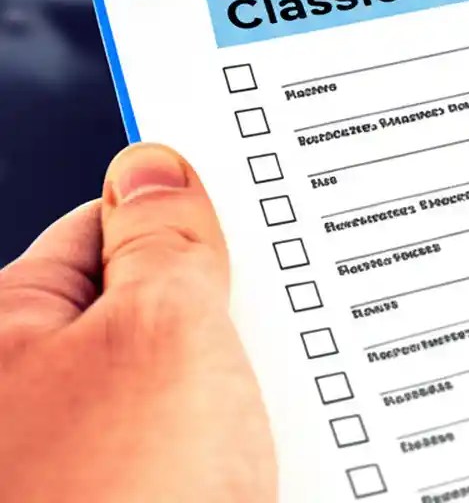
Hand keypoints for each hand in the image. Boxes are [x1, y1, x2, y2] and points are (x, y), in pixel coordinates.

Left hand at [0, 144, 274, 502]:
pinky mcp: (130, 499)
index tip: (251, 215)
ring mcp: (74, 461)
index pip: (107, 228)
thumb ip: (165, 243)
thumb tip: (153, 170)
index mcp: (5, 335)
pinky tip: (261, 471)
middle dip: (221, 315)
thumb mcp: (167, 336)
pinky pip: (194, 453)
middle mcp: (28, 399)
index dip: (186, 216)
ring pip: (182, 389)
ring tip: (266, 429)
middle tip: (270, 336)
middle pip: (149, 309)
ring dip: (242, 396)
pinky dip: (235, 454)